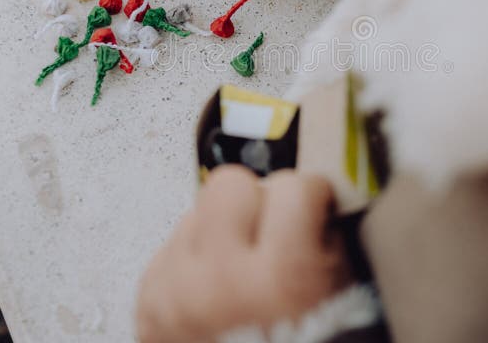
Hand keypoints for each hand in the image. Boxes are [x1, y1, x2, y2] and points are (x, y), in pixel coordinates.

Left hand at [137, 167, 350, 342]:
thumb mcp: (342, 300)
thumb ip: (327, 240)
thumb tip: (313, 194)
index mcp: (280, 281)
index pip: (294, 186)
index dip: (312, 200)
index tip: (315, 214)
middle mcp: (218, 281)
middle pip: (231, 183)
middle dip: (257, 203)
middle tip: (273, 236)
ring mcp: (173, 293)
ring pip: (196, 209)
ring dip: (223, 229)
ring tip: (243, 268)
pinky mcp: (146, 303)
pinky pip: (172, 246)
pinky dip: (195, 260)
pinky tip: (216, 292)